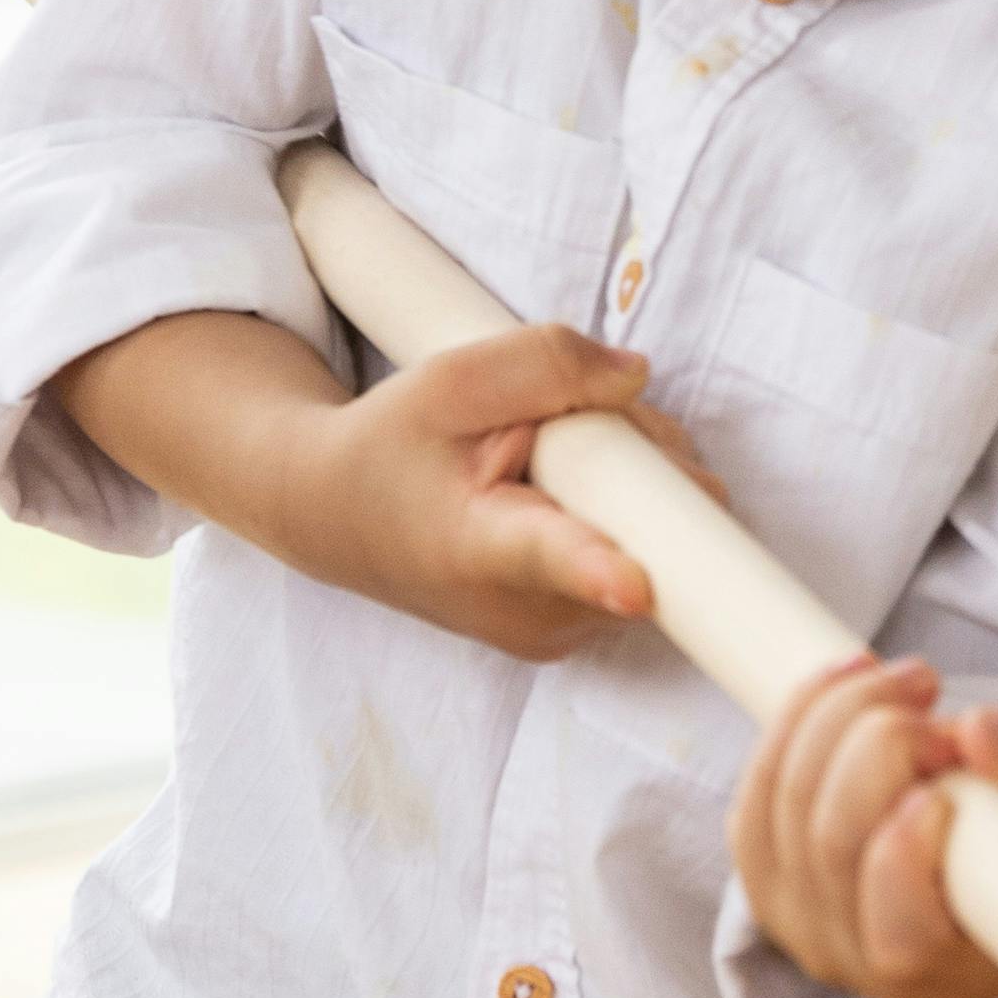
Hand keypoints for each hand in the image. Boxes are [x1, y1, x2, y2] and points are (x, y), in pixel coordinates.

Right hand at [289, 327, 692, 661]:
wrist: (339, 516)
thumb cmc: (389, 446)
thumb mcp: (450, 380)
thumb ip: (548, 364)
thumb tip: (636, 378)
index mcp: (479, 546)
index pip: (548, 557)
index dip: (600, 568)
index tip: (635, 585)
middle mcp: (527, 612)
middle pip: (647, 527)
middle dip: (635, 459)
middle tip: (554, 430)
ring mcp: (556, 632)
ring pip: (658, 540)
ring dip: (628, 485)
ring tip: (543, 467)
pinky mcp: (573, 632)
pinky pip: (644, 559)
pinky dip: (618, 515)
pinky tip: (555, 500)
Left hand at [729, 655, 997, 997]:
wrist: (983, 835)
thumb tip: (981, 735)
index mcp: (949, 965)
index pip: (902, 938)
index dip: (904, 853)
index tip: (945, 780)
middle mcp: (860, 960)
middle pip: (832, 843)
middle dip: (880, 742)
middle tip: (935, 697)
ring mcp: (800, 920)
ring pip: (785, 803)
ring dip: (839, 711)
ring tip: (910, 680)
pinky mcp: (765, 873)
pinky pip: (755, 791)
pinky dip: (797, 719)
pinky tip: (850, 680)